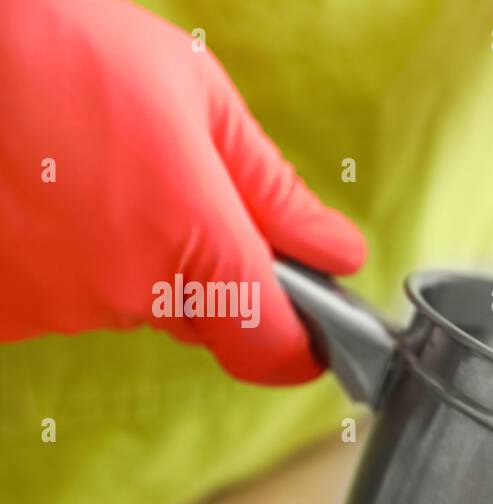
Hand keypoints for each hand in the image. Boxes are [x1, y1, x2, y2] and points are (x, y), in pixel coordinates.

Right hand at [0, 0, 365, 383]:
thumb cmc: (65, 46)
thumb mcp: (198, 98)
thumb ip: (274, 192)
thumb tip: (337, 253)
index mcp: (194, 242)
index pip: (270, 347)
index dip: (295, 345)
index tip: (305, 329)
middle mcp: (126, 291)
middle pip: (200, 317)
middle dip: (202, 268)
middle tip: (164, 186)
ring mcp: (54, 306)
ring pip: (125, 301)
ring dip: (124, 256)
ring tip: (84, 171)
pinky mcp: (0, 309)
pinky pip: (60, 294)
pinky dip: (62, 257)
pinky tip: (40, 192)